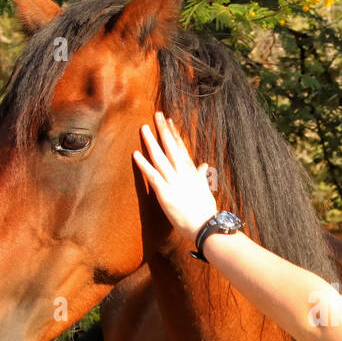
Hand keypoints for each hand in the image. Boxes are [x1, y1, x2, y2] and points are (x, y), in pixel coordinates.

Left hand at [133, 111, 219, 241]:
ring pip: (160, 157)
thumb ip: (201, 175)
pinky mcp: (165, 193)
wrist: (206, 226)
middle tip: (156, 114)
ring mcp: (174, 182)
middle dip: (163, 130)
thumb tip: (203, 165)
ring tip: (143, 128)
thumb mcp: (205, 190)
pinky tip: (135, 154)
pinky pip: (152, 175)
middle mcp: (183, 173)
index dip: (174, 133)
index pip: (182, 148)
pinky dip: (143, 164)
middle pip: (171, 147)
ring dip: (151, 142)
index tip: (169, 121)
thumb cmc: (206, 211)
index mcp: (192, 172)